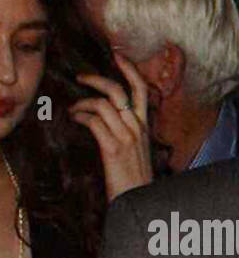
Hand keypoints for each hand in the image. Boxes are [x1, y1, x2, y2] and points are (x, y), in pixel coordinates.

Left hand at [69, 52, 152, 200]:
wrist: (139, 202)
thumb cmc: (136, 180)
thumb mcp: (138, 151)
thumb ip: (129, 132)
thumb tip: (110, 117)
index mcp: (145, 127)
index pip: (141, 90)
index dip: (130, 69)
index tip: (117, 55)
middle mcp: (138, 128)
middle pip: (117, 91)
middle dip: (96, 79)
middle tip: (81, 77)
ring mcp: (127, 138)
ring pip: (102, 104)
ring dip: (82, 103)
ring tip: (74, 109)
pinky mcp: (113, 149)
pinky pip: (94, 122)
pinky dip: (81, 117)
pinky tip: (75, 120)